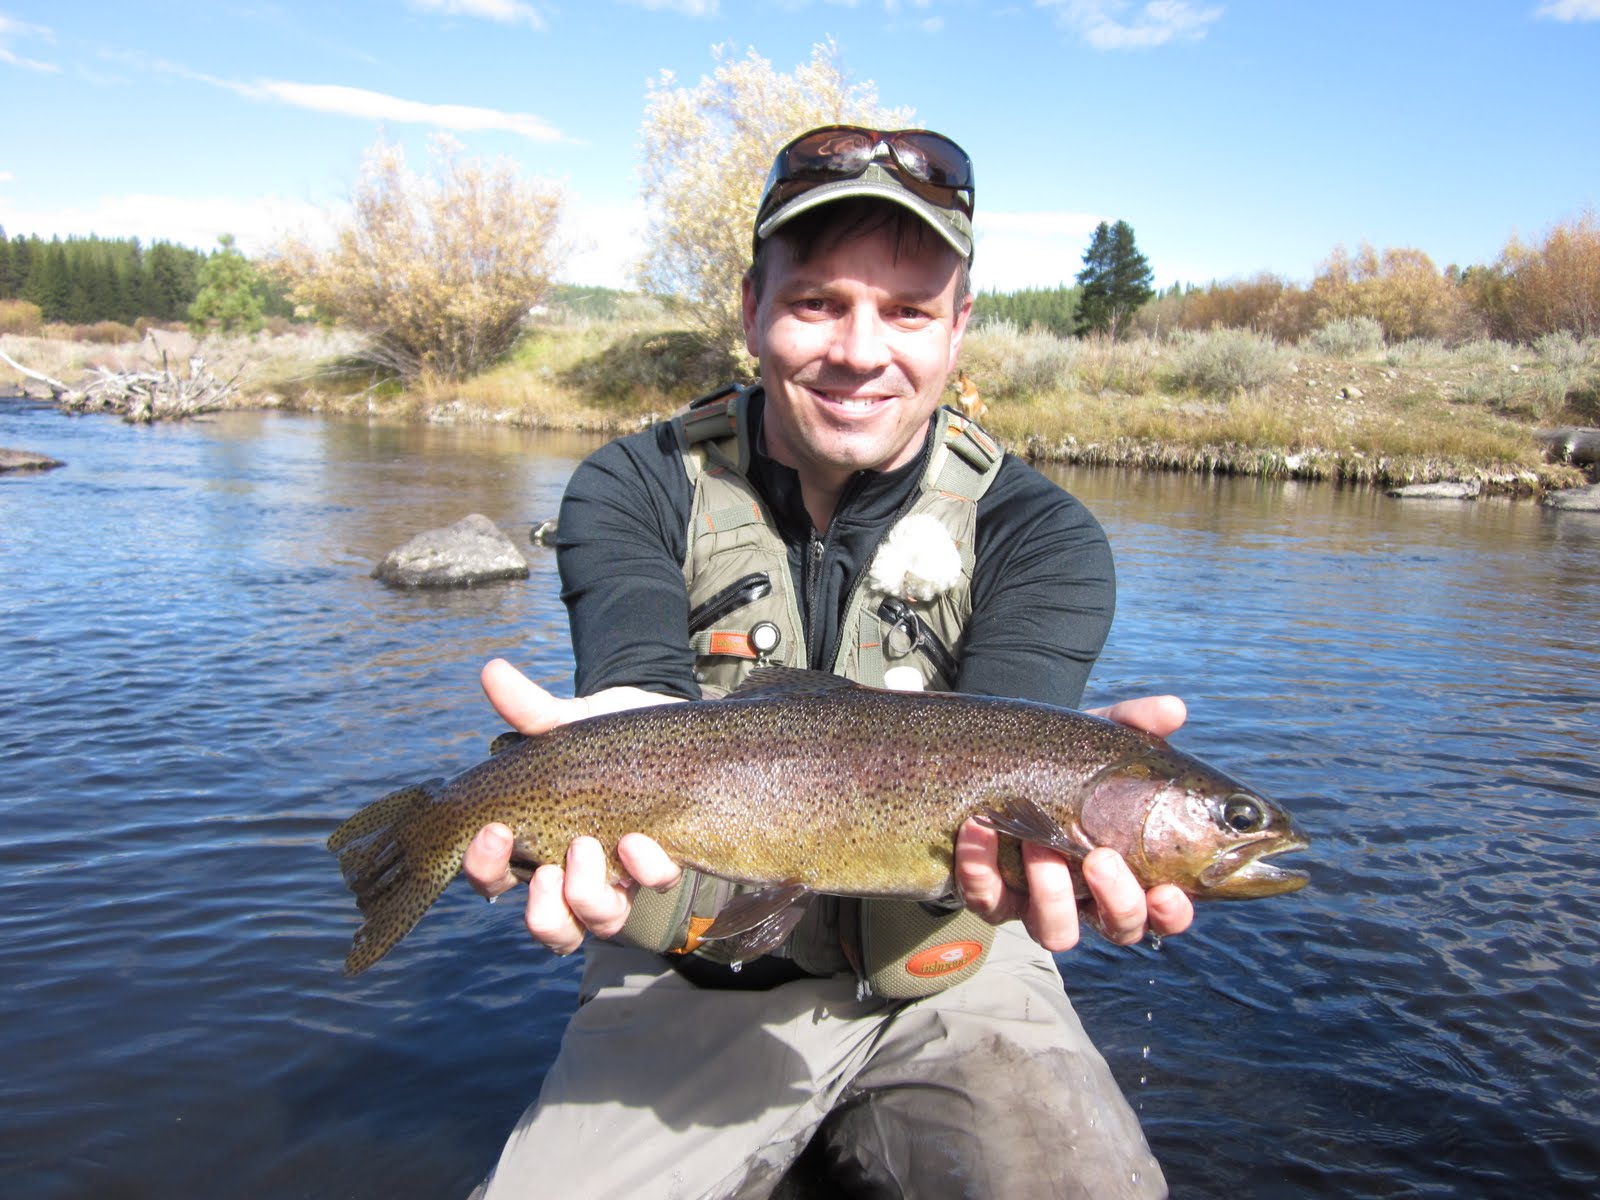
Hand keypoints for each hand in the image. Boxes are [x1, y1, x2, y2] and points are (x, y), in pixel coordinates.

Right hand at [461, 659, 683, 953]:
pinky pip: (655, 884)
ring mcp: (621, 874)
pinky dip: (646, 868)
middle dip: (542, 910)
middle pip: (549, 924)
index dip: (485, 867)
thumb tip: (492, 671)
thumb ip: (531, 710)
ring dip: (589, 897)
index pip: (494, 878)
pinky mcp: (664, 861)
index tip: (494, 830)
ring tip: (587, 850)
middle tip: (546, 870)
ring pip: (598, 920)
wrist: (668, 722)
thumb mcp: (569, 723)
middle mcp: (574, 873)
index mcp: (535, 843)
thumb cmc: (606, 734)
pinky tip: (640, 841)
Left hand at [956, 693, 1195, 949]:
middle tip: (1098, 858)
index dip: (1171, 913)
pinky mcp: (991, 896)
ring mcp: (1038, 902)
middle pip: (1119, 929)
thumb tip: (1174, 709)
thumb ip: (1134, 724)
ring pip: (1054, 931)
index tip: (1168, 892)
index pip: (1162, 910)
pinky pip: (987, 899)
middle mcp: (1089, 898)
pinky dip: (981, 868)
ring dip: (1050, 893)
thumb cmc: (1063, 763)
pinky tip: (978, 827)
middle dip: (1115, 902)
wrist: (991, 762)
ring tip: (1038, 843)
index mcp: (1128, 869)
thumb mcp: (1096, 741)